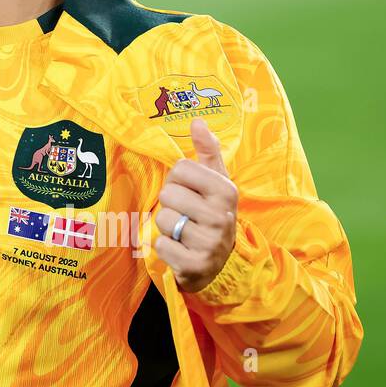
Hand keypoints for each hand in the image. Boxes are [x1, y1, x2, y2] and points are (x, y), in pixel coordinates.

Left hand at [153, 118, 238, 291]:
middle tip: (186, 215)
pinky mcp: (194, 265)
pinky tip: (180, 250)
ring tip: (183, 232)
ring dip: (167, 227)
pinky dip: (164, 248)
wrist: (220, 263)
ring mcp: (210, 243)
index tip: (190, 192)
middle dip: (171, 205)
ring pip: (163, 220)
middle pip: (168, 194)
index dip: (178, 181)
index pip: (180, 170)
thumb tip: (197, 121)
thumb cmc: (211, 213)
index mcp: (226, 191)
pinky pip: (160, 245)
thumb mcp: (215, 182)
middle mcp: (221, 217)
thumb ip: (207, 150)